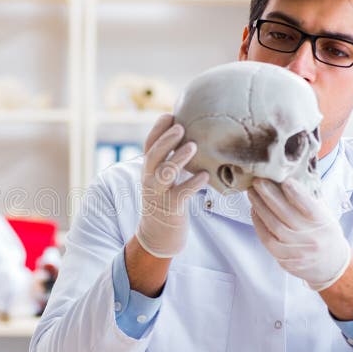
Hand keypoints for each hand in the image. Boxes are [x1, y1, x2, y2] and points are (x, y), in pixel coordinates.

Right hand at [135, 114, 208, 258]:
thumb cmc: (166, 202)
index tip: (169, 115)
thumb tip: (192, 137)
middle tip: (180, 127)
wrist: (158, 236)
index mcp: (148, 170)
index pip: (148, 146)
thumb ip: (172, 161)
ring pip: (165, 173)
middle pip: (153, 156)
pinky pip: (181, 193)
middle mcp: (150, 180)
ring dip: (179, 158)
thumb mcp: (164, 180)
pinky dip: (193, 183)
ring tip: (193, 146)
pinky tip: (205, 176)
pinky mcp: (170, 208)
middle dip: (166, 140)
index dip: (157, 130)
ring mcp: (158, 195)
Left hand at [248, 178, 350, 290]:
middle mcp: (312, 238)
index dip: (297, 194)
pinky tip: (254, 211)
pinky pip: (268, 240)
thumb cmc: (324, 232)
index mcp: (324, 224)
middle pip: (286, 215)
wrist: (331, 265)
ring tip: (252, 193)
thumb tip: (292, 174)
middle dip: (269, 196)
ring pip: (274, 226)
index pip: (310, 207)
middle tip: (258, 181)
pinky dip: (259, 224)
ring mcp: (299, 251)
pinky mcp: (287, 260)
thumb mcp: (325, 215)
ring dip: (260, 208)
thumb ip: (311, 199)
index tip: (285, 180)